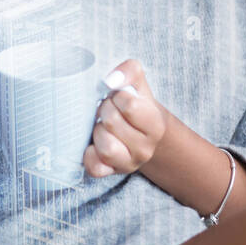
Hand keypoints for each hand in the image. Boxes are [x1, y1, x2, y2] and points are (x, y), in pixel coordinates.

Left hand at [84, 58, 167, 176]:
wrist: (141, 134)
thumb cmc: (137, 104)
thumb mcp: (138, 84)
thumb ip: (130, 71)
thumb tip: (111, 80)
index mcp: (155, 125)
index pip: (131, 106)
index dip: (118, 96)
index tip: (119, 97)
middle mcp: (145, 149)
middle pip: (112, 123)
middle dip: (105, 110)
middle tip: (107, 109)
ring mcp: (129, 164)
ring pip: (105, 147)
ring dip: (97, 131)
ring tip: (102, 126)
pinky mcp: (110, 173)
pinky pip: (95, 167)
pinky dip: (89, 154)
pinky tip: (93, 144)